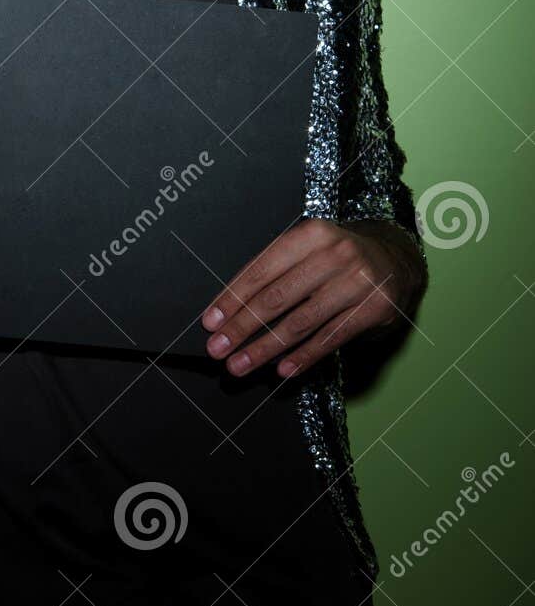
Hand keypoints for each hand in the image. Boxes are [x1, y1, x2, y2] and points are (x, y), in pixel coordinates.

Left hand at [200, 218, 423, 378]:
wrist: (395, 262)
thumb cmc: (336, 259)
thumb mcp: (306, 251)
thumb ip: (272, 274)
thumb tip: (226, 312)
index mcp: (310, 235)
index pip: (261, 271)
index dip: (232, 299)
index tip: (210, 323)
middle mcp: (335, 254)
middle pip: (277, 298)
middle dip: (242, 328)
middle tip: (218, 350)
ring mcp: (357, 283)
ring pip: (300, 323)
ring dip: (265, 349)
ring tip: (239, 365)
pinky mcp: (374, 309)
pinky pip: (330, 338)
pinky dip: (303, 357)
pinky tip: (282, 370)